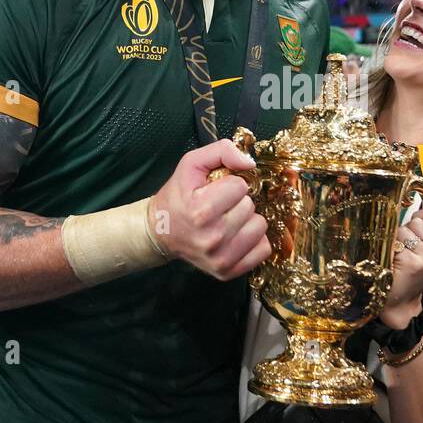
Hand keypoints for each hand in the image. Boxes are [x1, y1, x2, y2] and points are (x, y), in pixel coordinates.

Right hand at [149, 138, 270, 281]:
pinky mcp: (227, 271)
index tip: (216, 190)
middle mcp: (212, 237)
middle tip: (220, 206)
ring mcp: (220, 258)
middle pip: (250, 207)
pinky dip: (253, 240)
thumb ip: (221, 151)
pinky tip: (236, 235)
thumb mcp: (191, 163)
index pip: (240, 187)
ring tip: (228, 220)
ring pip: (260, 227)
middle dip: (238, 202)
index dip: (230, 184)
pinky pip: (263, 249)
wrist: (160, 231)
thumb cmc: (178, 195)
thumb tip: (250, 163)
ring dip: (248, 220)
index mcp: (201, 210)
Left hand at [381, 208, 422, 328]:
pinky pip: (393, 241)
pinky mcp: (414, 262)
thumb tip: (414, 206)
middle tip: (402, 254)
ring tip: (396, 260)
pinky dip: (387, 250)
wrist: (397, 303)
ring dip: (394, 242)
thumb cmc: (406, 274)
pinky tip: (391, 265)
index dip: (422, 216)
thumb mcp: (422, 252)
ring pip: (402, 230)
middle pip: (415, 222)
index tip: (414, 227)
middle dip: (403, 233)